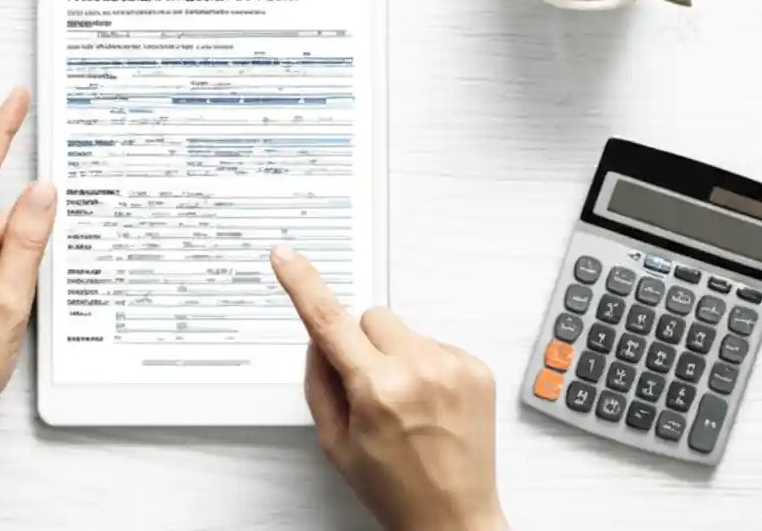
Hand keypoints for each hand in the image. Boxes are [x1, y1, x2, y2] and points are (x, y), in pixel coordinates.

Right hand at [270, 245, 506, 530]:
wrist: (454, 517)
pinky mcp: (476, 368)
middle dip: (359, 343)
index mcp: (376, 391)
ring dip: (394, 354)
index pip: (328, 322)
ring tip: (405, 404)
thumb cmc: (394, 488)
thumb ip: (318, 381)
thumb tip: (318, 338)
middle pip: (368, 318)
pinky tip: (429, 404)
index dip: (302, 284)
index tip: (285, 256)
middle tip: (366, 388)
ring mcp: (453, 367)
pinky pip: (433, 343)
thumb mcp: (334, 441)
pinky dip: (424, 365)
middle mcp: (418, 371)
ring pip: (401, 329)